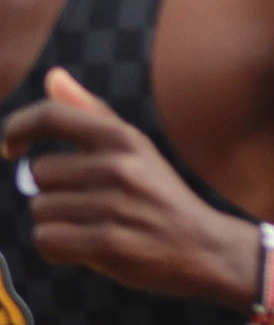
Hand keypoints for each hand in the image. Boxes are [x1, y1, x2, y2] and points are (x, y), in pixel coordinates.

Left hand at [0, 69, 255, 306]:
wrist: (204, 246)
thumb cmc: (160, 196)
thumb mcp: (136, 148)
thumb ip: (92, 112)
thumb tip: (53, 76)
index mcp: (124, 138)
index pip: (52, 116)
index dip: (18, 127)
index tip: (12, 147)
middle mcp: (120, 166)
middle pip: (39, 173)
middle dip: (53, 191)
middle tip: (88, 204)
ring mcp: (115, 205)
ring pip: (41, 209)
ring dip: (57, 222)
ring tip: (93, 226)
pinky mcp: (108, 243)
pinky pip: (47, 240)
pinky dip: (58, 248)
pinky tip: (86, 247)